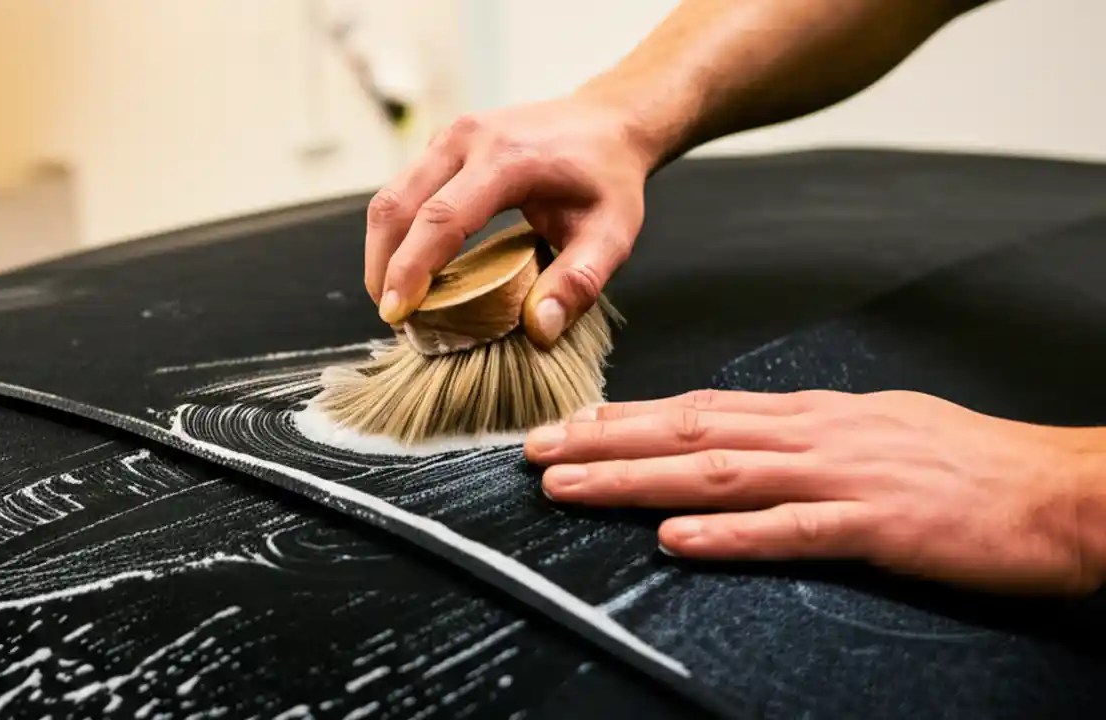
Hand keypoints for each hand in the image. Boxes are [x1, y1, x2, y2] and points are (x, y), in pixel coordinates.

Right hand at [363, 93, 652, 347]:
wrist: (607, 123)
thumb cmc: (609, 179)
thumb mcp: (611, 234)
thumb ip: (578, 282)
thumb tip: (540, 328)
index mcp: (507, 158)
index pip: (441, 218)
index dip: (412, 268)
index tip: (398, 313)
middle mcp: (468, 138)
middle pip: (398, 204)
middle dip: (383, 265)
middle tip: (392, 316)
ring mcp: (450, 136)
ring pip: (390, 194)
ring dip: (382, 249)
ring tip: (393, 297)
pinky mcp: (443, 144)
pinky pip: (403, 188)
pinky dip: (396, 231)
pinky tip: (408, 266)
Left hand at [524, 388, 1105, 594]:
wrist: (1055, 487)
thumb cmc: (966, 462)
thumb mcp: (874, 430)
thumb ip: (806, 436)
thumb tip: (747, 439)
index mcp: (810, 415)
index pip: (698, 409)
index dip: (625, 418)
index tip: (568, 425)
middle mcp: (812, 435)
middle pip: (688, 434)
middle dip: (604, 443)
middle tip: (536, 452)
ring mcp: (841, 477)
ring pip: (717, 474)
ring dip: (636, 482)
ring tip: (570, 488)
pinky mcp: (876, 524)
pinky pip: (793, 531)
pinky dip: (731, 535)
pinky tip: (677, 540)